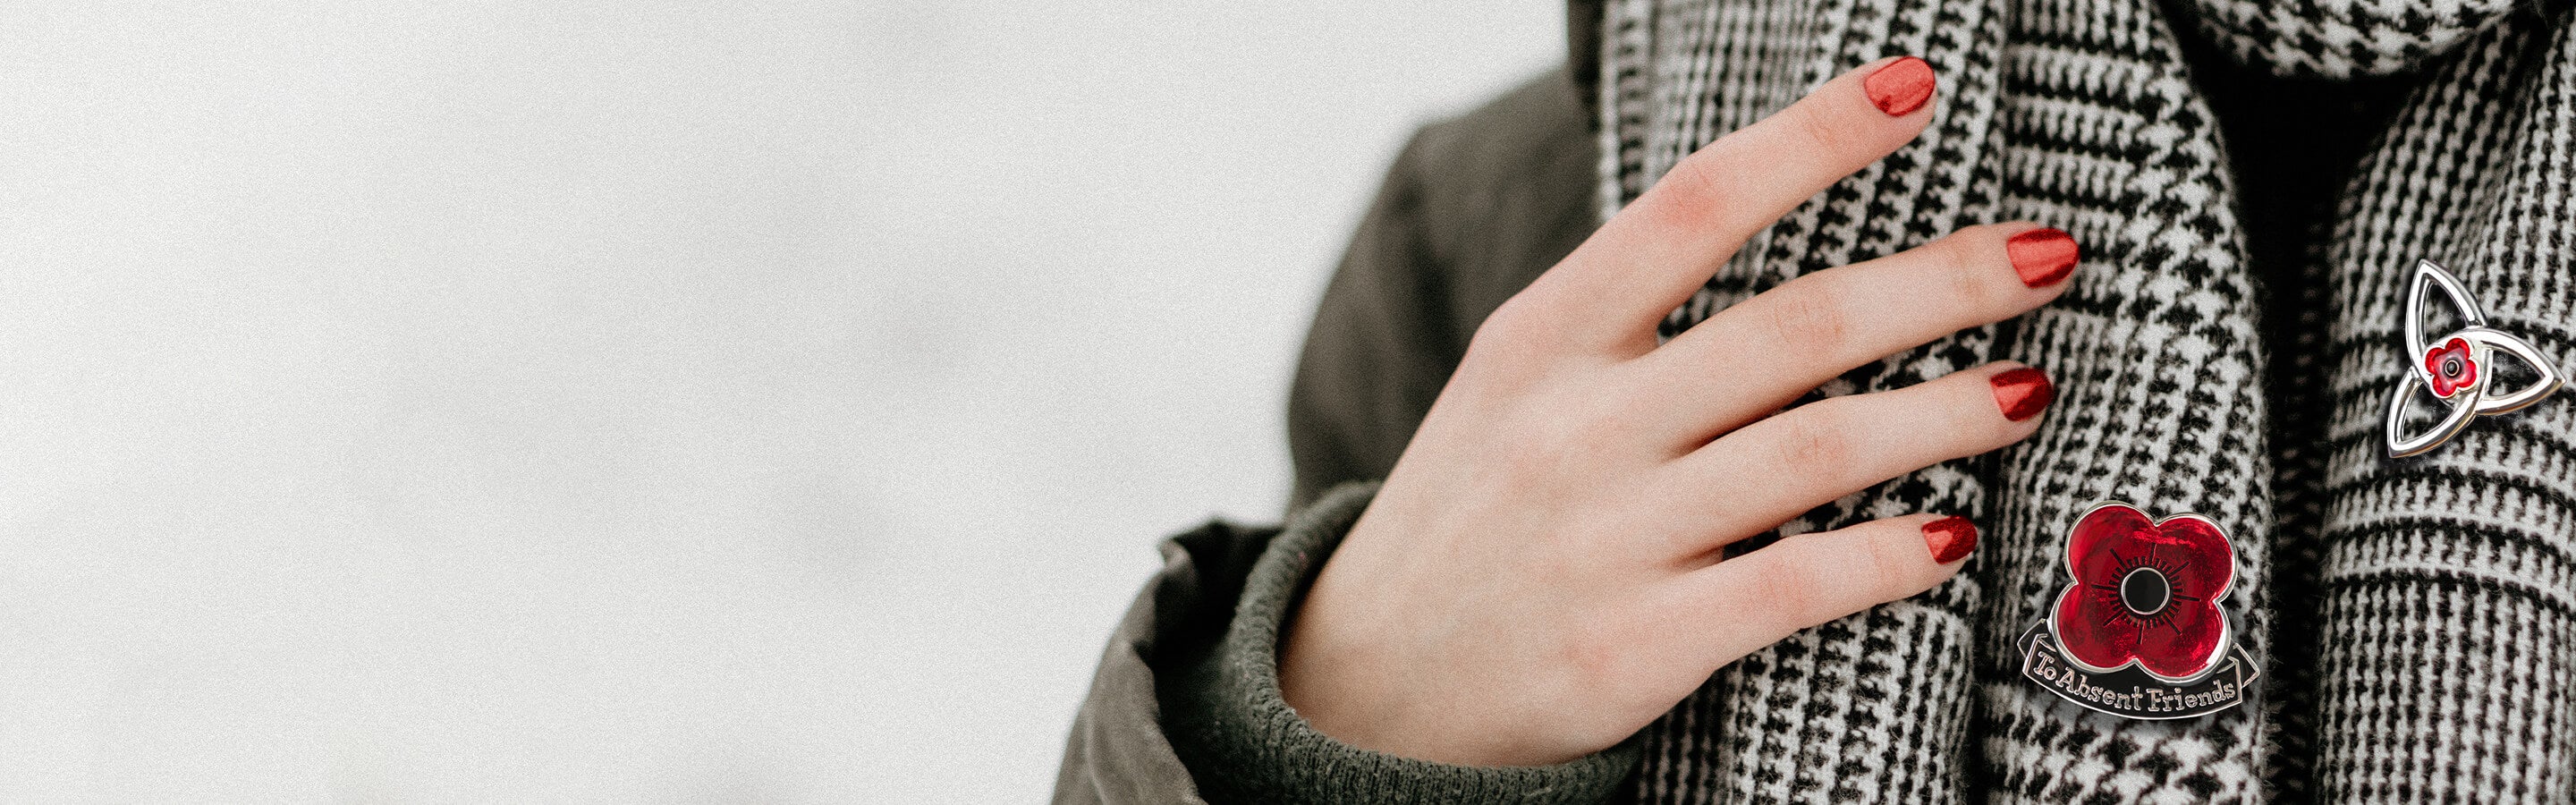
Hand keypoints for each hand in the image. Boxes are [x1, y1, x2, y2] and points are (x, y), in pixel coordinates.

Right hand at [1277, 56, 2076, 766]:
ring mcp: (1604, 537)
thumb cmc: (1470, 519)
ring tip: (2031, 389)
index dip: (1811, 141)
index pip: (1692, 207)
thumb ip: (1624, 319)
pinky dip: (1885, 557)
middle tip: (2053, 253)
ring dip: (1946, 412)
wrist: (1363, 690)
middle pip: (1790, 326)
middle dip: (1942, 280)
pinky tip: (1950, 538)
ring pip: (1814, 449)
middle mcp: (1573, 425)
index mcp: (1540, 338)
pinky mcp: (1632, 648)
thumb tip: (1780, 234)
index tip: (1914, 90)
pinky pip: (1792, 587)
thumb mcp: (1512, 387)